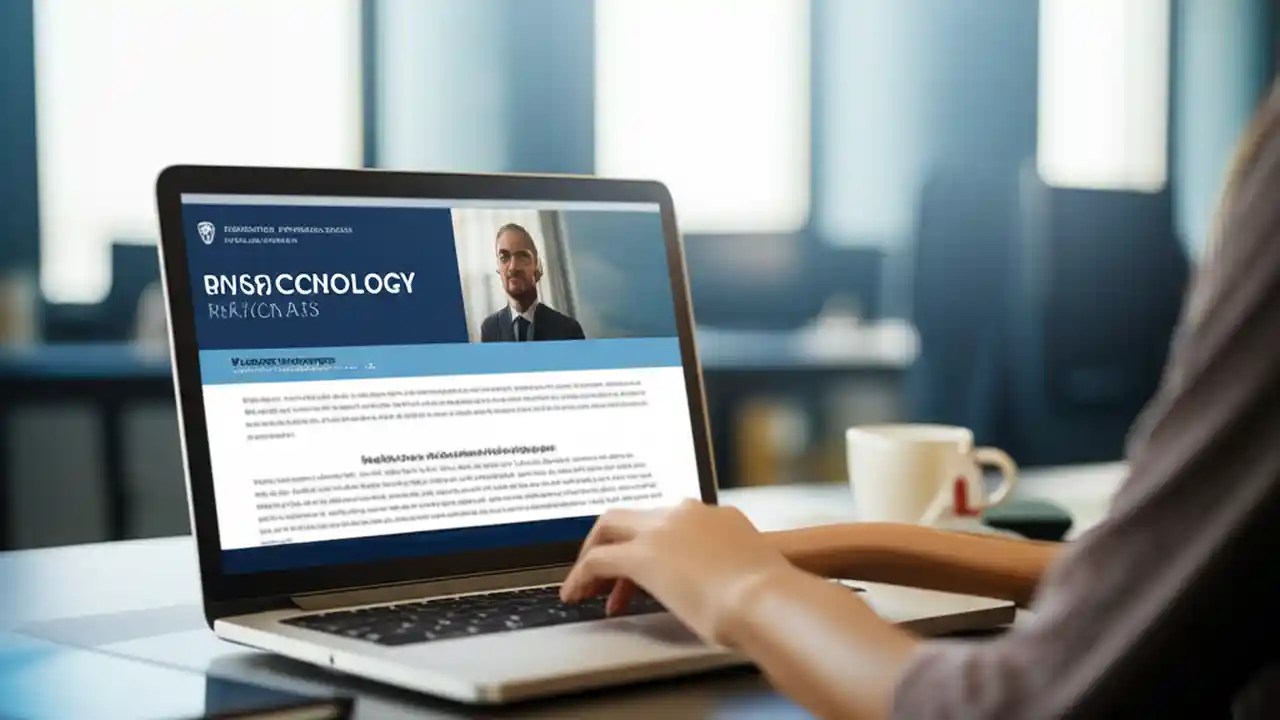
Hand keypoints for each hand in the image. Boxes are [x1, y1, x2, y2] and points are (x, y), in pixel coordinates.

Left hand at [559, 499, 796, 645]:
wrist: (768, 600)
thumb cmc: (770, 600)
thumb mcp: (749, 578)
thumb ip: (730, 574)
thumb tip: (724, 594)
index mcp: (717, 517)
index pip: (670, 524)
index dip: (652, 548)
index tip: (646, 573)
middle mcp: (687, 513)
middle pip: (633, 516)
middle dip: (612, 541)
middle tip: (603, 572)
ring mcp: (664, 529)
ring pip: (609, 528)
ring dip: (595, 557)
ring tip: (585, 589)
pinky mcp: (643, 554)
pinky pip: (598, 560)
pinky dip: (582, 575)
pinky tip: (576, 594)